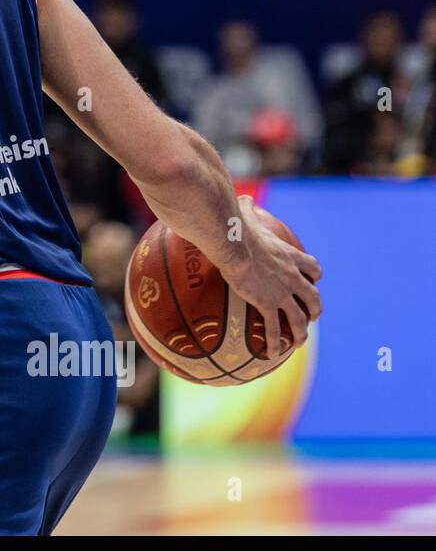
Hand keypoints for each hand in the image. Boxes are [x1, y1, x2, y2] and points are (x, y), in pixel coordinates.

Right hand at [220, 197, 321, 354]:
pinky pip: (275, 327)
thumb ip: (247, 209)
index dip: (313, 275)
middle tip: (312, 315)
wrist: (236, 246)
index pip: (312, 267)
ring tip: (298, 340)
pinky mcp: (269, 304)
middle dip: (315, 307)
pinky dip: (276, 341)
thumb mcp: (247, 216)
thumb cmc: (240, 229)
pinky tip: (272, 353)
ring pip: (301, 316)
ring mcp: (283, 292)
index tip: (310, 280)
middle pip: (313, 295)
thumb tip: (241, 198)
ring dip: (302, 329)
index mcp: (290, 257)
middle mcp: (292, 277)